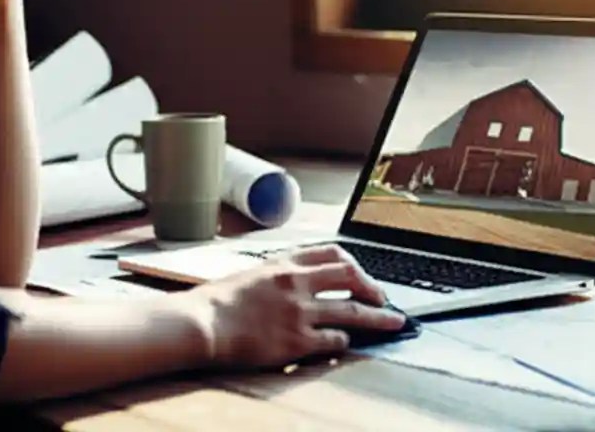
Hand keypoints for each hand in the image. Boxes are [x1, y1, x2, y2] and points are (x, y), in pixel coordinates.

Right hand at [183, 244, 405, 369]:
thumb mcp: (252, 273)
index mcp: (285, 262)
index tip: (361, 274)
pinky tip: (349, 343)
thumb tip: (302, 280)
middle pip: (350, 276)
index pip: (331, 252)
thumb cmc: (217, 302)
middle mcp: (296, 282)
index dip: (354, 264)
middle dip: (372, 286)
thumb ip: (279, 273)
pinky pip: (333, 338)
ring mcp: (298, 311)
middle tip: (384, 298)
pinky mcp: (296, 340)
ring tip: (394, 322)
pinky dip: (346, 340)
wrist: (200, 324)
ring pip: (352, 309)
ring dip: (378, 317)